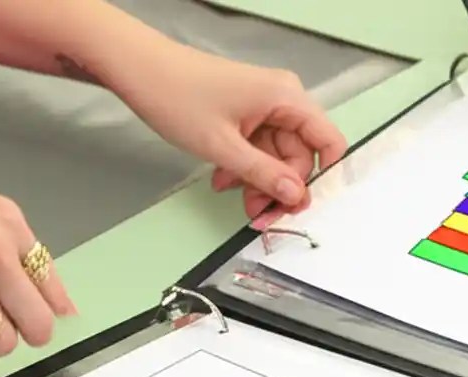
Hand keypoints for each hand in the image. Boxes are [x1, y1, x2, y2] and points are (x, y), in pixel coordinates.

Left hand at [117, 46, 347, 226]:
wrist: (139, 71)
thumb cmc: (178, 98)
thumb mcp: (224, 147)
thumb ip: (264, 174)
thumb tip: (297, 196)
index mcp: (287, 98)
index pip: (328, 141)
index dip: (319, 177)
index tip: (299, 206)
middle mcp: (282, 98)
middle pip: (300, 154)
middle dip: (279, 186)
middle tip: (257, 214)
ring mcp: (263, 104)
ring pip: (276, 154)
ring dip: (257, 180)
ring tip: (231, 194)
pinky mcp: (246, 111)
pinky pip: (257, 146)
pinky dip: (244, 166)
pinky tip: (222, 179)